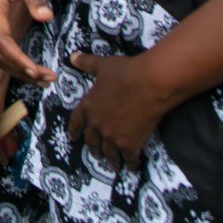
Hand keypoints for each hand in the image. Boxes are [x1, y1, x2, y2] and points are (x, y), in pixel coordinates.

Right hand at [0, 0, 54, 82]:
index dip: (17, 58)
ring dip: (20, 71)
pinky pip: (3, 52)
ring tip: (46, 80)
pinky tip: (36, 72)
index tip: (35, 70)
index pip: (1, 40)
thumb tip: (46, 17)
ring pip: (0, 57)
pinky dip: (18, 65)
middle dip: (22, 69)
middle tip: (48, 78)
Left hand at [66, 52, 171, 171]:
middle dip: (93, 148)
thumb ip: (87, 63)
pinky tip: (134, 166)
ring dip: (110, 160)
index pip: (76, 122)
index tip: (72, 137)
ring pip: (108, 153)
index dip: (74, 130)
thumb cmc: (125, 72)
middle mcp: (97, 124)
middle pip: (92, 141)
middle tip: (95, 154)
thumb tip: (73, 56)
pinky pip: (128, 158)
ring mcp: (112, 136)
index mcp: (88, 106)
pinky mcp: (129, 144)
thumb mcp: (103, 66)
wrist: (149, 83)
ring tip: (113, 164)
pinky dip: (131, 164)